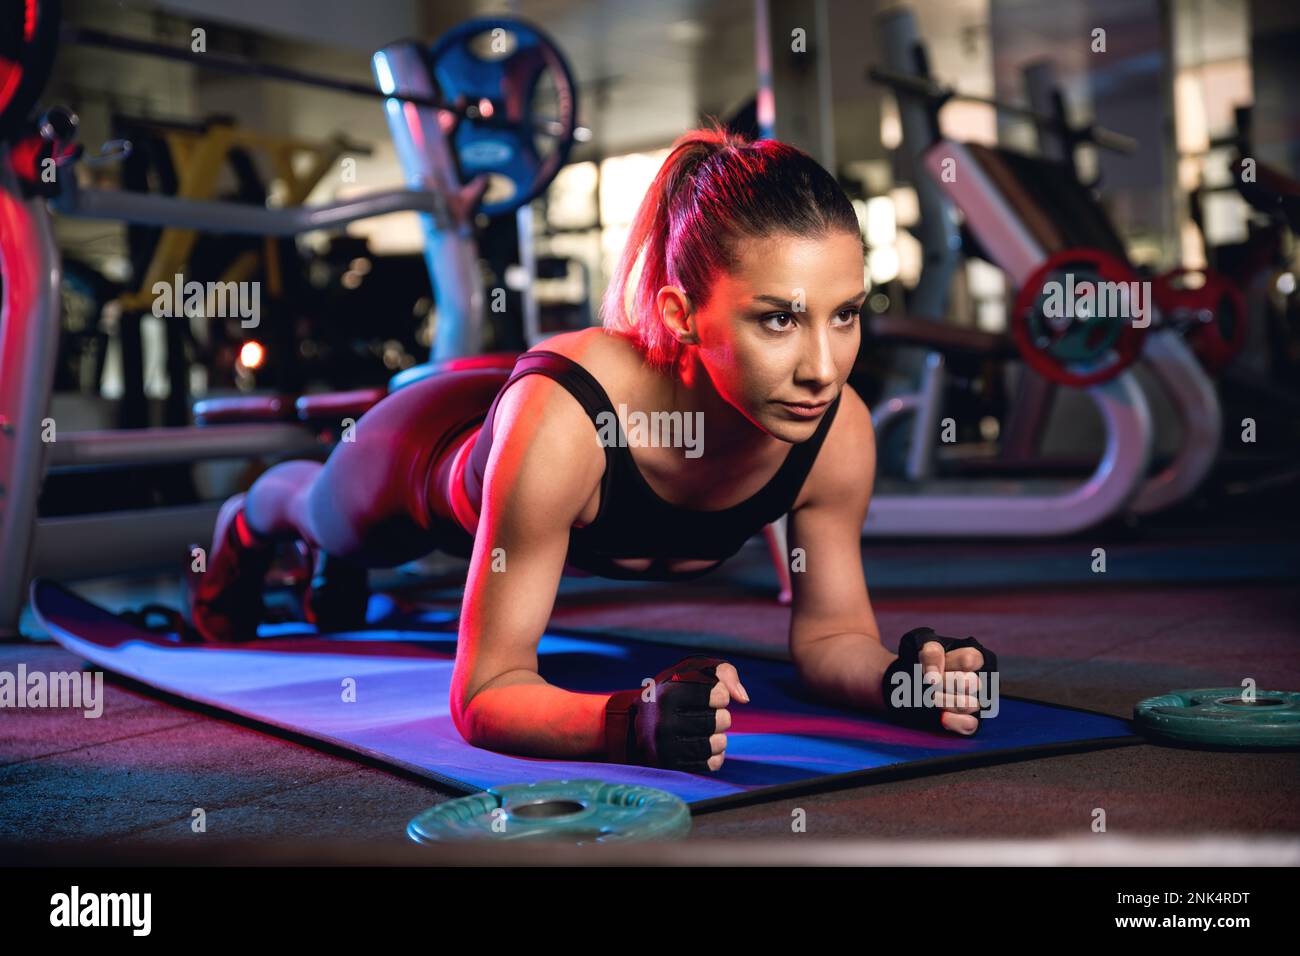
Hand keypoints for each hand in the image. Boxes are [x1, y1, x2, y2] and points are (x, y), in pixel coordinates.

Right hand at [605, 657, 749, 770]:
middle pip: (723, 720)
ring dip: (719, 736)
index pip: (720, 695)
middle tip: (707, 714)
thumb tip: (743, 698)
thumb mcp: (693, 671)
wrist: (641, 722)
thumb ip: (724, 672)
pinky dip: (715, 754)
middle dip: (721, 715)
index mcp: (668, 694)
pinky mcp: (672, 767)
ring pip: (719, 744)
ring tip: (705, 730)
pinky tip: (702, 744)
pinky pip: (713, 764)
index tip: (708, 695)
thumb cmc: (676, 691)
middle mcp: (665, 723)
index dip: (720, 694)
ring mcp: (666, 748)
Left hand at [880, 628, 997, 735]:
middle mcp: (978, 680)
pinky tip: (942, 717)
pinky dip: (955, 721)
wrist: (909, 682)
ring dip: (945, 701)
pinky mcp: (969, 721)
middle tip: (930, 684)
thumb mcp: (921, 647)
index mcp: (971, 657)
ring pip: (968, 704)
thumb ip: (931, 653)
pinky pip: (970, 724)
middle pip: (967, 683)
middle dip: (944, 684)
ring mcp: (975, 701)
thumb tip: (935, 676)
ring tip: (931, 698)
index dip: (948, 665)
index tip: (928, 673)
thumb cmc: (920, 661)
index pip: (970, 659)